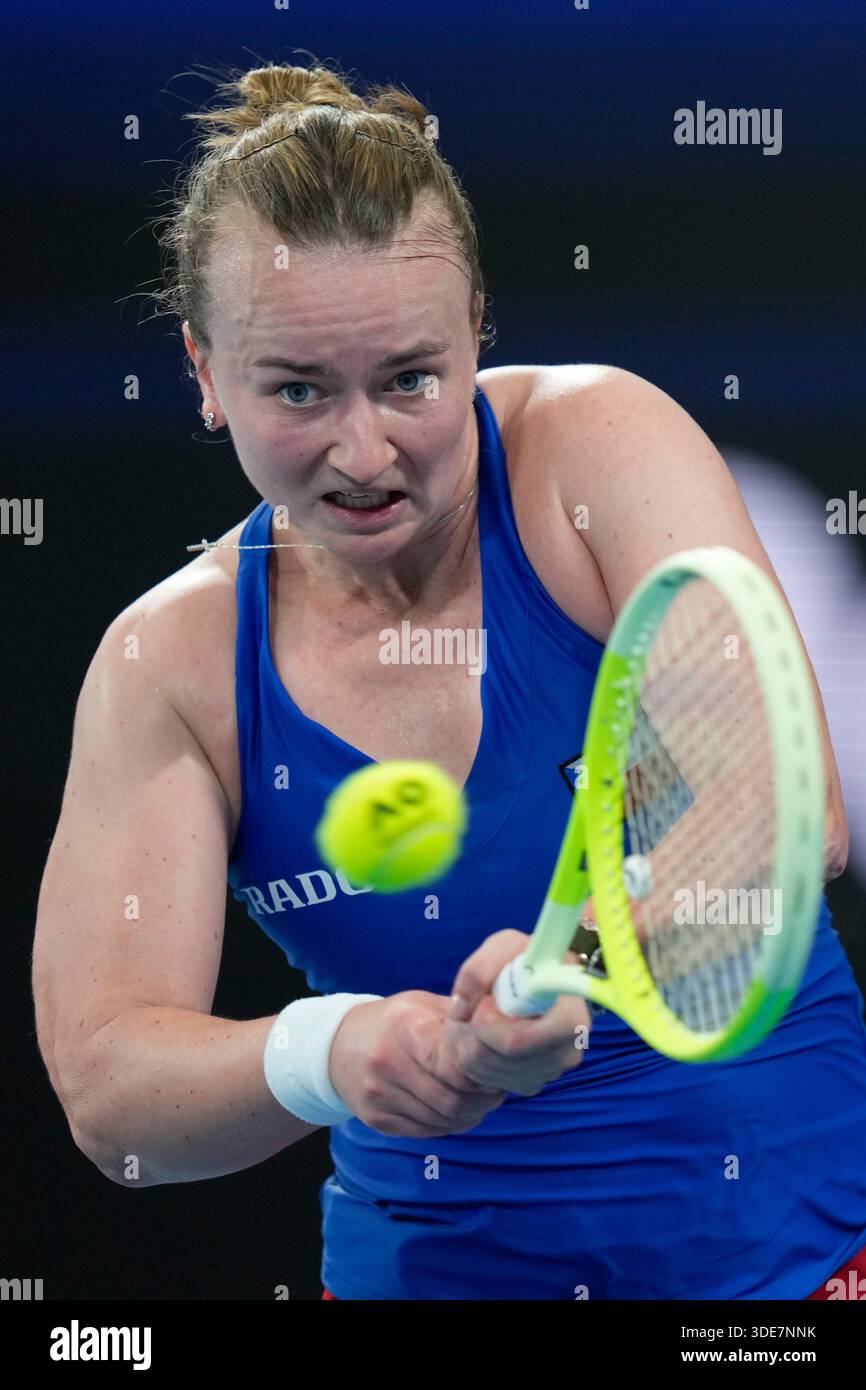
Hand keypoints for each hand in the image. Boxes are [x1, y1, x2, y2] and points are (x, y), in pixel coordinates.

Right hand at [329, 991, 506, 1137]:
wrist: (336, 1045)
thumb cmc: (393, 1022)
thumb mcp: (421, 1005)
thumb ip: (458, 1016)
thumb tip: (499, 1030)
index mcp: (404, 1026)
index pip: (451, 1065)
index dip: (478, 1075)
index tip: (493, 1071)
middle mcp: (387, 1062)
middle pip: (451, 1100)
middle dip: (482, 1102)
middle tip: (496, 1093)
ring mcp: (379, 1094)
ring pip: (442, 1121)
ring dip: (470, 1116)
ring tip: (481, 1102)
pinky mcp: (377, 1119)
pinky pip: (426, 1132)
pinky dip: (450, 1127)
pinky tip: (459, 1112)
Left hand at [444, 930, 592, 1094]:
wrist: (529, 983)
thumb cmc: (521, 963)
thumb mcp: (502, 947)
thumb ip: (479, 968)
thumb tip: (464, 1005)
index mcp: (572, 1013)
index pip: (523, 1040)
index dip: (494, 1025)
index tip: (485, 1003)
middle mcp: (569, 1048)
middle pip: (504, 1058)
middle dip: (477, 1032)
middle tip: (477, 1007)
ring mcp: (551, 1070)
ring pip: (490, 1071)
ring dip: (471, 1043)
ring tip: (480, 1017)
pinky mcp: (532, 1083)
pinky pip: (490, 1081)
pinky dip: (478, 1059)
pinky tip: (487, 1036)